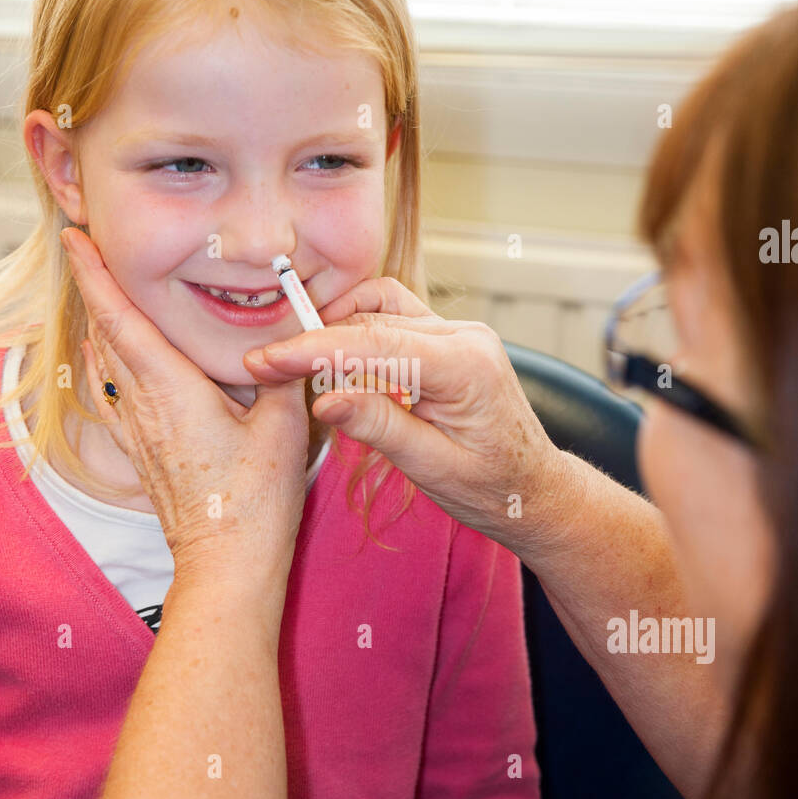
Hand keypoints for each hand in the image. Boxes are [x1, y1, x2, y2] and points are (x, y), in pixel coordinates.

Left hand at [60, 228, 308, 574]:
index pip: (120, 317)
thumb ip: (281, 372)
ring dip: (105, 324)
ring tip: (106, 293)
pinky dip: (108, 365)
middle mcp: (143, 405)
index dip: (96, 274)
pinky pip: (114, 396)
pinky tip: (106, 360)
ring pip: (109, 364)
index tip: (78, 238)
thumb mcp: (282, 426)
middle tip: (94, 250)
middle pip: (107, 334)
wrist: (226, 563)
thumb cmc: (253, 502)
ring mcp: (138, 431)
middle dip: (98, 288)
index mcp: (171, 388)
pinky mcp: (143, 453)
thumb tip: (291, 334)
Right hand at [242, 276, 563, 549]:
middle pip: (370, 321)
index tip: (264, 361)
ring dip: (335, 330)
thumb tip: (323, 401)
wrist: (534, 488)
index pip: (372, 344)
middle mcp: (463, 336)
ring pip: (379, 310)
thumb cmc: (492, 487)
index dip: (311, 350)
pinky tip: (335, 362)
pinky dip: (358, 333)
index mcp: (464, 365)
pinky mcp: (448, 340)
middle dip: (313, 342)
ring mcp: (458, 333)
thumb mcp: (432, 468)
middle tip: (263, 366)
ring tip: (295, 364)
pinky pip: (394, 320)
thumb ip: (379, 428)